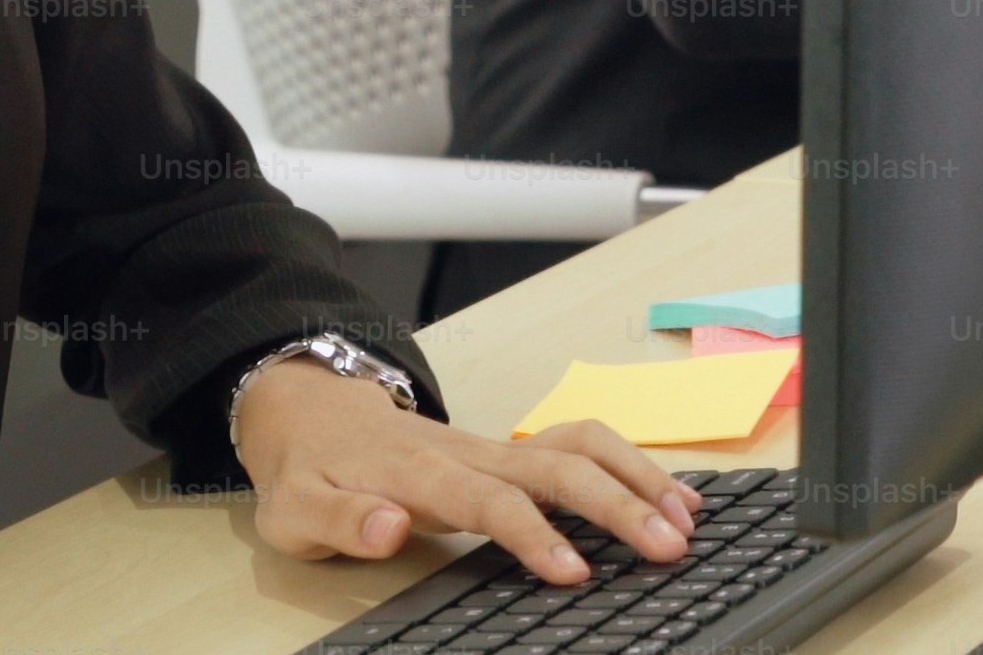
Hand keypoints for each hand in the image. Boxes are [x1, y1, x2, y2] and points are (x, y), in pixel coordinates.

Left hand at [231, 362, 699, 586]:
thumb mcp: (294, 507)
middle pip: (558, 468)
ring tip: (687, 519)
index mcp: (422, 474)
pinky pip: (579, 445)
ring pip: (580, 445)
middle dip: (619, 505)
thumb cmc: (308, 467)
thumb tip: (389, 526)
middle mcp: (471, 453)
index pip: (491, 502)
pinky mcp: (508, 450)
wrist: (311, 409)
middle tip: (669, 547)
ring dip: (637, 476)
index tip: (576, 573)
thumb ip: (341, 520)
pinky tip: (669, 496)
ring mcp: (494, 446)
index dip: (535, 535)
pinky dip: (630, 465)